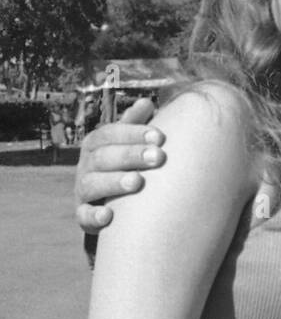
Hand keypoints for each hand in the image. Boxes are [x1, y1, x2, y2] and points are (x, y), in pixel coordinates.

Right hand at [75, 98, 166, 232]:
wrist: (106, 199)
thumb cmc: (123, 164)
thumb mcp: (126, 142)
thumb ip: (134, 124)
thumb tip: (146, 102)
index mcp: (96, 144)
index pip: (110, 133)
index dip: (133, 133)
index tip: (159, 137)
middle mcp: (86, 165)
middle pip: (102, 157)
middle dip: (130, 155)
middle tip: (158, 158)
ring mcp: (83, 190)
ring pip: (91, 184)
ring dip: (114, 182)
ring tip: (138, 182)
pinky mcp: (83, 214)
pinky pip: (84, 215)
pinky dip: (94, 216)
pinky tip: (109, 216)